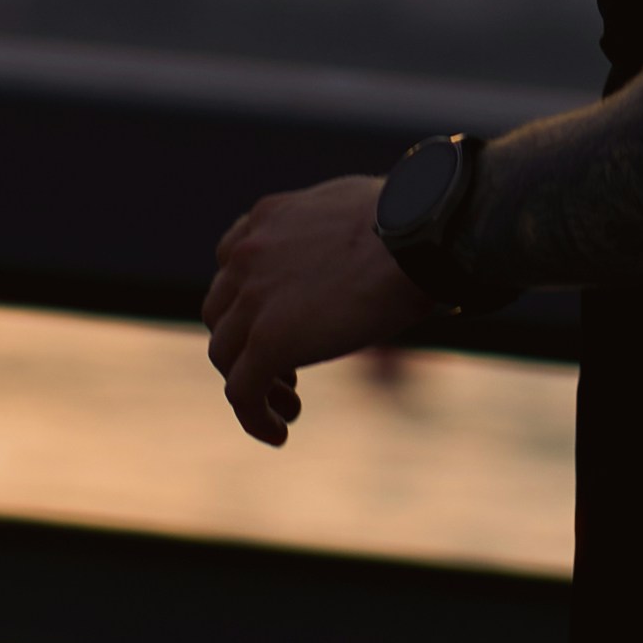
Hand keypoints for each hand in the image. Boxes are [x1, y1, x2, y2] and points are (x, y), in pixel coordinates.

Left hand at [205, 172, 432, 446]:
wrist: (420, 236)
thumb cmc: (414, 220)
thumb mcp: (361, 209)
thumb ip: (342, 230)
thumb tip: (375, 244)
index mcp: (267, 218)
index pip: (232, 265)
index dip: (249, 303)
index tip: (278, 323)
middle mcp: (248, 254)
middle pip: (222, 313)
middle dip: (246, 344)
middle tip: (288, 369)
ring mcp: (253, 298)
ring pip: (225, 355)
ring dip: (252, 383)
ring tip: (290, 405)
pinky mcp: (270, 340)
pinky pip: (242, 392)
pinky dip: (253, 417)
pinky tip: (278, 433)